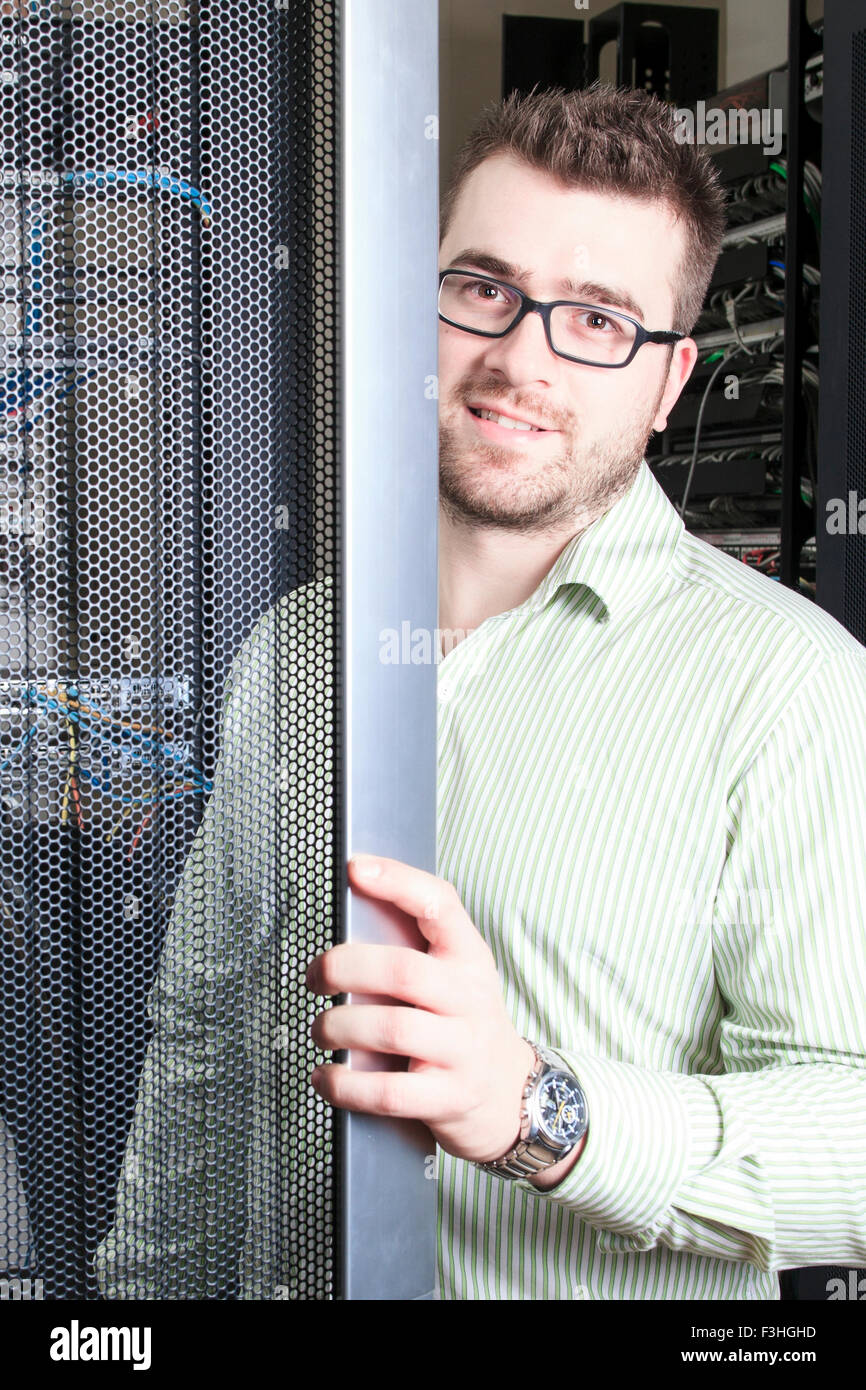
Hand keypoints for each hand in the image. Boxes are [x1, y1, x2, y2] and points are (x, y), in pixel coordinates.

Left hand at [305, 853, 537, 1164]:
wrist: (509, 1093)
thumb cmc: (461, 1023)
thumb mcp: (454, 975)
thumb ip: (411, 947)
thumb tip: (348, 911)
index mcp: (469, 957)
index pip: (440, 905)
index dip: (398, 882)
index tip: (356, 869)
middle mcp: (470, 998)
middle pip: (401, 970)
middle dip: (343, 969)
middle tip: (315, 977)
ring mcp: (463, 1050)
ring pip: (392, 1029)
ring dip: (339, 1028)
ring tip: (322, 1030)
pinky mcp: (449, 1097)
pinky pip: (388, 1092)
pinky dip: (346, 1086)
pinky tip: (327, 1078)